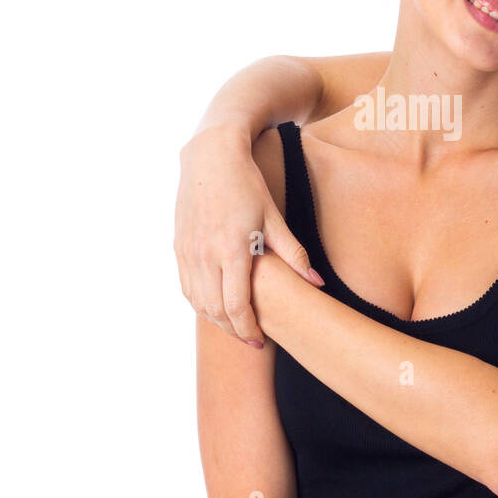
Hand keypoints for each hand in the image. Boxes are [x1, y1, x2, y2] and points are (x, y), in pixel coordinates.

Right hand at [175, 125, 322, 346]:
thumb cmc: (247, 184)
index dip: (249, 330)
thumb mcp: (273, 217)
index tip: (262, 341)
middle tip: (252, 339)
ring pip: (198, 302)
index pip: (237, 306)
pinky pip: (187, 287)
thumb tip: (318, 284)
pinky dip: (201, 303)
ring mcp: (188, 252)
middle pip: (216, 311)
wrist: (210, 157)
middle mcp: (205, 255)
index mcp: (232, 250)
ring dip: (217, 320)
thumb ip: (294, 254)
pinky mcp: (179, 247)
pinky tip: (216, 306)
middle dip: (234, 331)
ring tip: (237, 326)